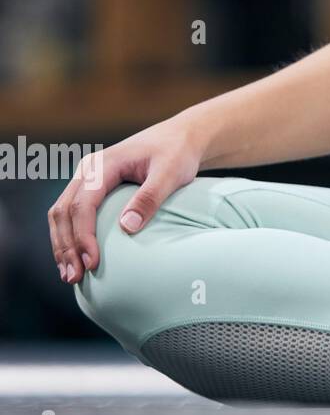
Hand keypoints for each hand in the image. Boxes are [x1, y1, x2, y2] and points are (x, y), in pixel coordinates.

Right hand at [47, 117, 203, 286]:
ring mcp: (87, 177)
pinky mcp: (93, 186)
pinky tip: (76, 258)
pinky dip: (69, 236)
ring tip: (70, 275)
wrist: (182, 136)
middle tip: (74, 277)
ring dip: (63, 245)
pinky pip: (72, 212)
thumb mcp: (171, 172)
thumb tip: (127, 228)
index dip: (83, 236)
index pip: (82, 204)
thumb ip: (150, 197)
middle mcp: (88, 169)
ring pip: (61, 213)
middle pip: (63, 211)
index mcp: (104, 164)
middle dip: (66, 246)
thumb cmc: (178, 152)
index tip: (92, 263)